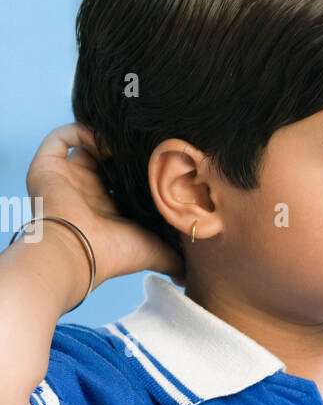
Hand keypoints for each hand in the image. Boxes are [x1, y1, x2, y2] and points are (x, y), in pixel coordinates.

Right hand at [24, 123, 185, 287]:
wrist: (79, 251)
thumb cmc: (115, 254)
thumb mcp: (155, 252)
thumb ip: (176, 259)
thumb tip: (192, 274)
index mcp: (106, 209)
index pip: (123, 179)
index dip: (139, 166)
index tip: (159, 157)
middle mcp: (84, 192)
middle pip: (104, 158)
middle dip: (122, 147)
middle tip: (142, 140)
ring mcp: (65, 179)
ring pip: (83, 146)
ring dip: (103, 136)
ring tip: (124, 135)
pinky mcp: (47, 168)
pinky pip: (60, 139)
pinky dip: (80, 131)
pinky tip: (102, 136)